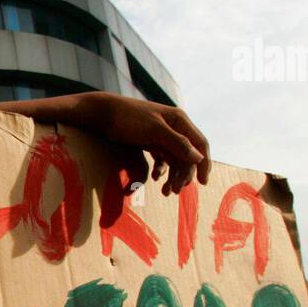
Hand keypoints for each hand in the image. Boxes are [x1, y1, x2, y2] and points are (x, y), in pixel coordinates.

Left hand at [47, 93, 209, 195]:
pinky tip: (156, 178)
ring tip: (166, 191)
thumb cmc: (128, 118)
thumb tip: (198, 158)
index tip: (203, 183)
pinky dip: (161, 170)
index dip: (204, 163)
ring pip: (175, 160)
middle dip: (184, 174)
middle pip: (188, 155)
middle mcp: (174, 127)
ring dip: (173, 176)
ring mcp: (162, 135)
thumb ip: (176, 143)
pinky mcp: (150, 142)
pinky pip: (162, 159)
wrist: (103, 114)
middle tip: (175, 191)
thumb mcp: (153, 130)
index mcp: (179, 120)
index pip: (200, 143)